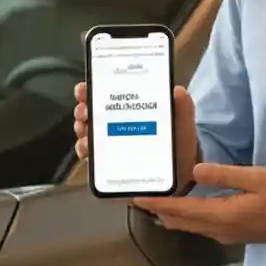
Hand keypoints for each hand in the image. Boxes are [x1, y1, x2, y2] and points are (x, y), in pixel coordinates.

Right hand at [73, 81, 200, 191]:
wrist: (182, 176)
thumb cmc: (180, 145)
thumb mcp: (184, 124)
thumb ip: (183, 108)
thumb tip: (178, 90)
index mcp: (131, 110)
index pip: (104, 94)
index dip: (90, 90)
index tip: (83, 89)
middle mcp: (116, 124)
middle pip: (90, 112)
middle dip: (82, 109)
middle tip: (85, 111)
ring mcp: (110, 144)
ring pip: (86, 132)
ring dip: (81, 129)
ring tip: (85, 130)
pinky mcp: (108, 165)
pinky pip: (90, 156)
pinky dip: (84, 150)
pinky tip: (87, 149)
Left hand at [132, 163, 265, 248]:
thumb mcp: (255, 178)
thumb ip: (224, 174)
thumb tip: (194, 170)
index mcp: (221, 215)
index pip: (180, 210)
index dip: (157, 204)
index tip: (138, 198)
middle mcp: (217, 229)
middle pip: (179, 221)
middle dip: (158, 210)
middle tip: (140, 198)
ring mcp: (223, 235)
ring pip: (188, 226)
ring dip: (170, 215)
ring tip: (156, 201)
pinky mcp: (230, 234)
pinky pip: (199, 227)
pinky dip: (185, 217)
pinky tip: (183, 207)